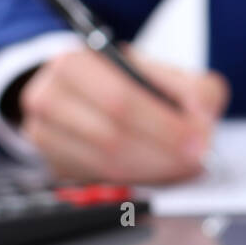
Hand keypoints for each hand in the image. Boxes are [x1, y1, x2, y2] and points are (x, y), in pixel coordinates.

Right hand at [19, 46, 229, 183]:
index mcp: (76, 63)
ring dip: (152, 170)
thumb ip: (195, 90)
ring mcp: (45, 135)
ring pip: (104, 164)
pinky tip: (159, 173)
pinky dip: (136, 181)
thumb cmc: (137, 86)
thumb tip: (200, 118)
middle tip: (196, 159)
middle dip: (161, 151)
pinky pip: (98, 182)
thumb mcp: (170, 75)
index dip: (162, 124)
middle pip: (110, 135)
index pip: (120, 98)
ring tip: (183, 165)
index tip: (197, 140)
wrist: (96, 96)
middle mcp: (48, 96)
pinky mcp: (53, 165)